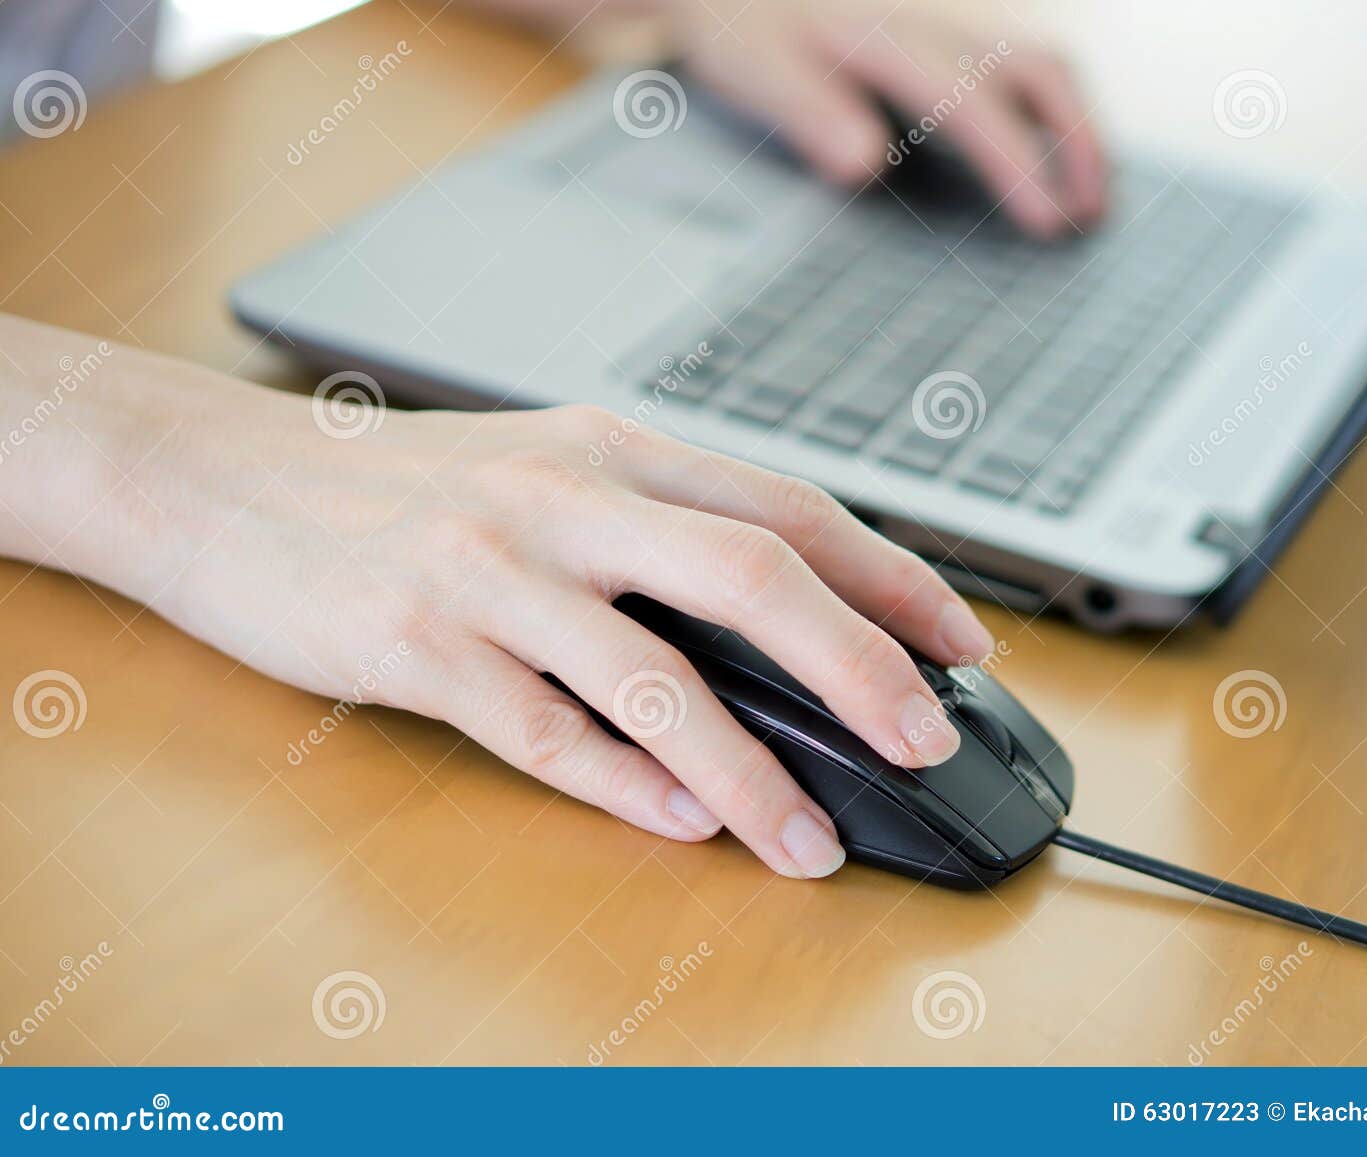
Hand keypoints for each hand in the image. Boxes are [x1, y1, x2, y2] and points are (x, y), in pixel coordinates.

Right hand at [10, 328, 994, 879]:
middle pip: (750, 575)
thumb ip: (653, 528)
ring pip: (650, 675)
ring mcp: (489, 569)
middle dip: (860, 664)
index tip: (966, 642)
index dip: (891, 576)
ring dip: (747, 768)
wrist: (220, 476)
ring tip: (808, 841)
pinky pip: (542, 728)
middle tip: (928, 741)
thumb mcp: (544, 470)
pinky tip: (681, 823)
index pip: (787, 506)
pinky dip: (621, 783)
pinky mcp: (417, 643)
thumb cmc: (401, 486)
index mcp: (612, 448)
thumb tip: (783, 623)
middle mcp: (564, 496)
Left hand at [659, 0, 1104, 234]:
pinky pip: (1025, 66)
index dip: (1017, 162)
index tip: (1048, 221)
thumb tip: (865, 165)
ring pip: (1045, 64)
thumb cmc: (745, 28)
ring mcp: (954, 22)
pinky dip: (1056, 114)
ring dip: (1078, 130)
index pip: (971, 103)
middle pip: (1040, 70)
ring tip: (1091, 199)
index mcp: (890, 38)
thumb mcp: (758, 73)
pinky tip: (1056, 159)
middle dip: (1080, 144)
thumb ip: (810, 117)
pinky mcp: (956, 32)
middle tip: (1091, 218)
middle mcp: (938, 21)